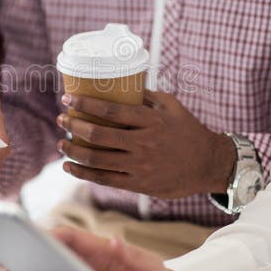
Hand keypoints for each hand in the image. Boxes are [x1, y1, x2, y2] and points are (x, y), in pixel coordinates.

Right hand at [24, 226, 184, 270]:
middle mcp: (88, 260)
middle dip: (31, 252)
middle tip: (12, 262)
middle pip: (54, 250)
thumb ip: (132, 255)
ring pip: (52, 268)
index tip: (33, 241)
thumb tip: (114, 240)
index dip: (50, 235)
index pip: (70, 236)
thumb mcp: (150, 268)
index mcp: (101, 250)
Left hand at [56, 91, 236, 197]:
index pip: (111, 111)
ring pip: (97, 160)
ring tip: (62, 144)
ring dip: (74, 151)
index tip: (68, 99)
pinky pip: (105, 179)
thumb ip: (146, 97)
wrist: (209, 164)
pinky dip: (84, 173)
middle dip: (74, 126)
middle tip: (62, 120)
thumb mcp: (172, 106)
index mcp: (151, 121)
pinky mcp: (139, 184)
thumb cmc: (189, 130)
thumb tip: (121, 85)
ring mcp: (140, 166)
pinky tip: (70, 167)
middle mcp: (144, 143)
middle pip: (99, 135)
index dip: (85, 104)